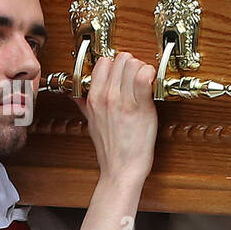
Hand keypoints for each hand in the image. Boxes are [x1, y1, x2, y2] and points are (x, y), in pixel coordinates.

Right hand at [73, 52, 158, 186]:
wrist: (121, 169)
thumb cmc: (110, 151)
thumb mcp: (91, 124)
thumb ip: (85, 106)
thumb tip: (78, 96)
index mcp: (94, 99)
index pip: (103, 62)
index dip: (116, 64)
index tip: (123, 73)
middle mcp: (106, 97)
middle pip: (120, 59)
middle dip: (131, 63)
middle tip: (137, 76)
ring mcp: (122, 102)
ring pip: (133, 64)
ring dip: (143, 68)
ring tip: (146, 80)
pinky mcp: (140, 108)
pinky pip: (144, 78)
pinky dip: (151, 75)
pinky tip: (152, 83)